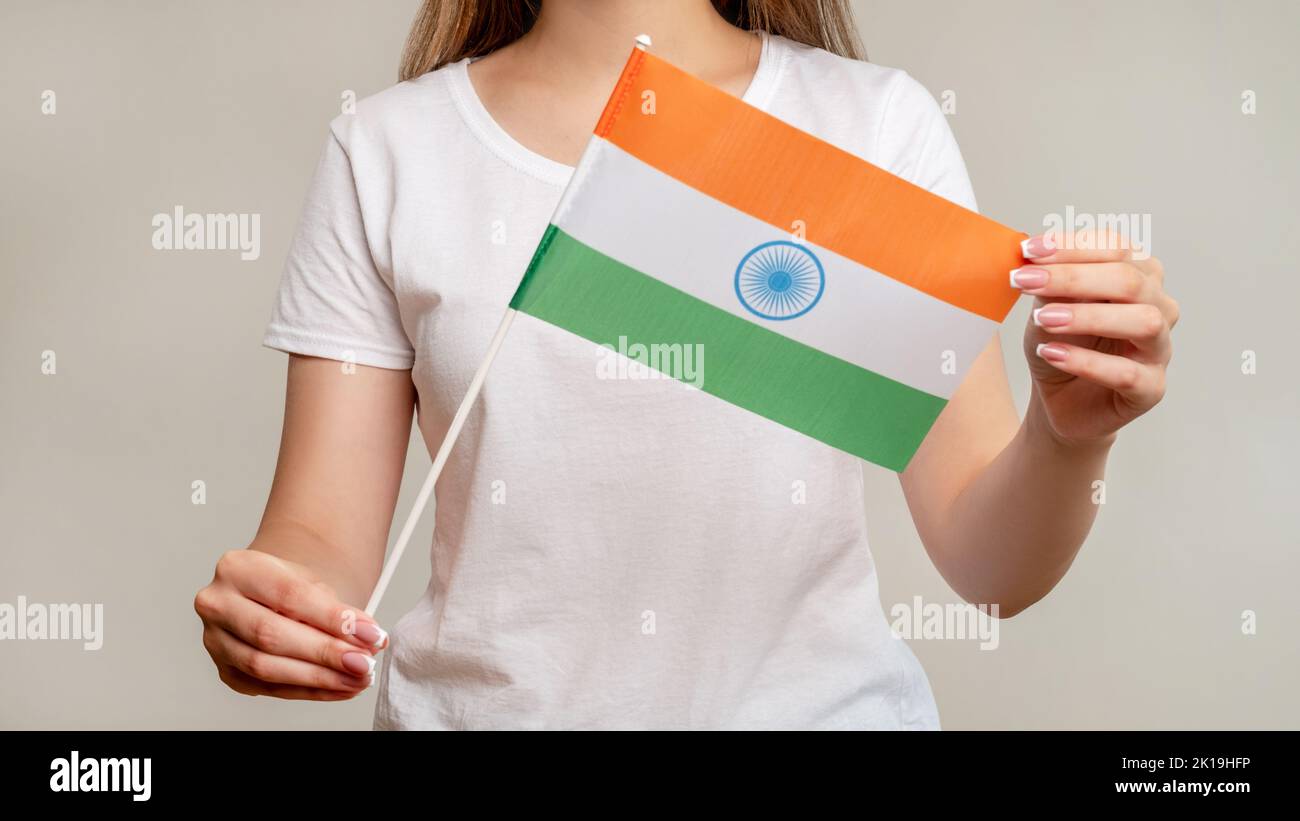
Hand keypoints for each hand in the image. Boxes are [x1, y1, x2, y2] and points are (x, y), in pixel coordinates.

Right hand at [194, 549, 387, 699]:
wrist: (261, 592)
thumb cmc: (286, 586)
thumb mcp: (311, 583)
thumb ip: (336, 610)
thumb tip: (370, 639)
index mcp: (237, 568)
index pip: (289, 596)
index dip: (333, 619)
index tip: (370, 633)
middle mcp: (217, 604)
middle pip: (272, 636)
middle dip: (325, 653)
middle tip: (363, 662)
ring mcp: (215, 641)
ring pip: (266, 668)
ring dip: (319, 678)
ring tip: (356, 679)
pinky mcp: (225, 671)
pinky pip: (269, 688)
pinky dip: (308, 691)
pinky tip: (338, 687)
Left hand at [1012, 231, 1178, 445]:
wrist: (1060, 399)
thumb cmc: (1061, 344)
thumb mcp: (1047, 307)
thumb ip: (1048, 283)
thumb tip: (1033, 256)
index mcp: (1138, 275)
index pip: (1116, 248)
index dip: (1072, 246)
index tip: (1028, 251)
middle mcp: (1158, 306)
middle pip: (1129, 280)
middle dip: (1073, 278)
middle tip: (1026, 281)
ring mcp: (1160, 348)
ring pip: (1143, 321)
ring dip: (1088, 316)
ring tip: (1044, 319)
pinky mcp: (1152, 388)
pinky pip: (1128, 373)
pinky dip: (1086, 362)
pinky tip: (1051, 353)